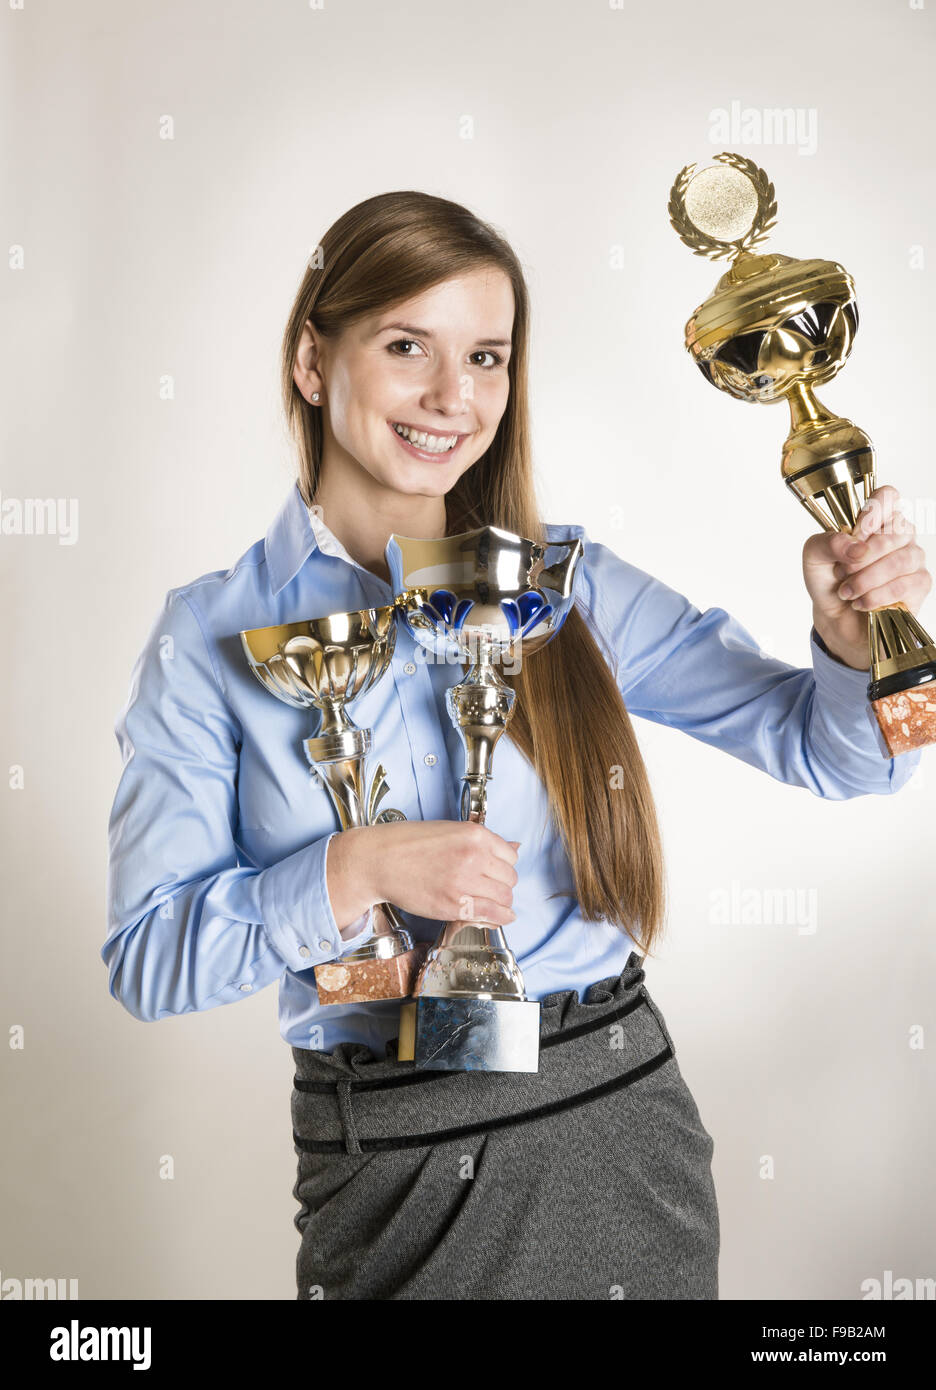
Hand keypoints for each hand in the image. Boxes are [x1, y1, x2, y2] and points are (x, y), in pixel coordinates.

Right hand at [326, 819, 519, 930]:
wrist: (378, 860)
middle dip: (503, 884)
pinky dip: (502, 917)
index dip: (503, 864)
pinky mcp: (454, 905)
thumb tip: (514, 848)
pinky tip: (503, 916)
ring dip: (500, 901)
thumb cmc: (407, 843)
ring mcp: (465, 882)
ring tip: (490, 900)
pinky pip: (492, 914)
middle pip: (509, 878)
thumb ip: (482, 841)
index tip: (495, 870)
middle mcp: (474, 857)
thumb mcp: (449, 831)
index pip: (510, 855)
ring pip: (504, 896)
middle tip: (489, 886)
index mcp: (475, 835)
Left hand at [802, 485, 931, 669]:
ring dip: (866, 579)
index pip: (887, 496)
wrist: (837, 619)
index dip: (872, 513)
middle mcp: (899, 535)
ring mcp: (912, 558)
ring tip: (848, 591)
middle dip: (862, 556)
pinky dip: (876, 596)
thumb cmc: (830, 582)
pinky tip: (861, 603)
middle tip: (843, 572)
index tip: (855, 534)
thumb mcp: (814, 558)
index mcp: (875, 520)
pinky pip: (903, 585)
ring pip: (899, 559)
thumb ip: (826, 542)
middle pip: (895, 529)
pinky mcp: (919, 584)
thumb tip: (855, 545)